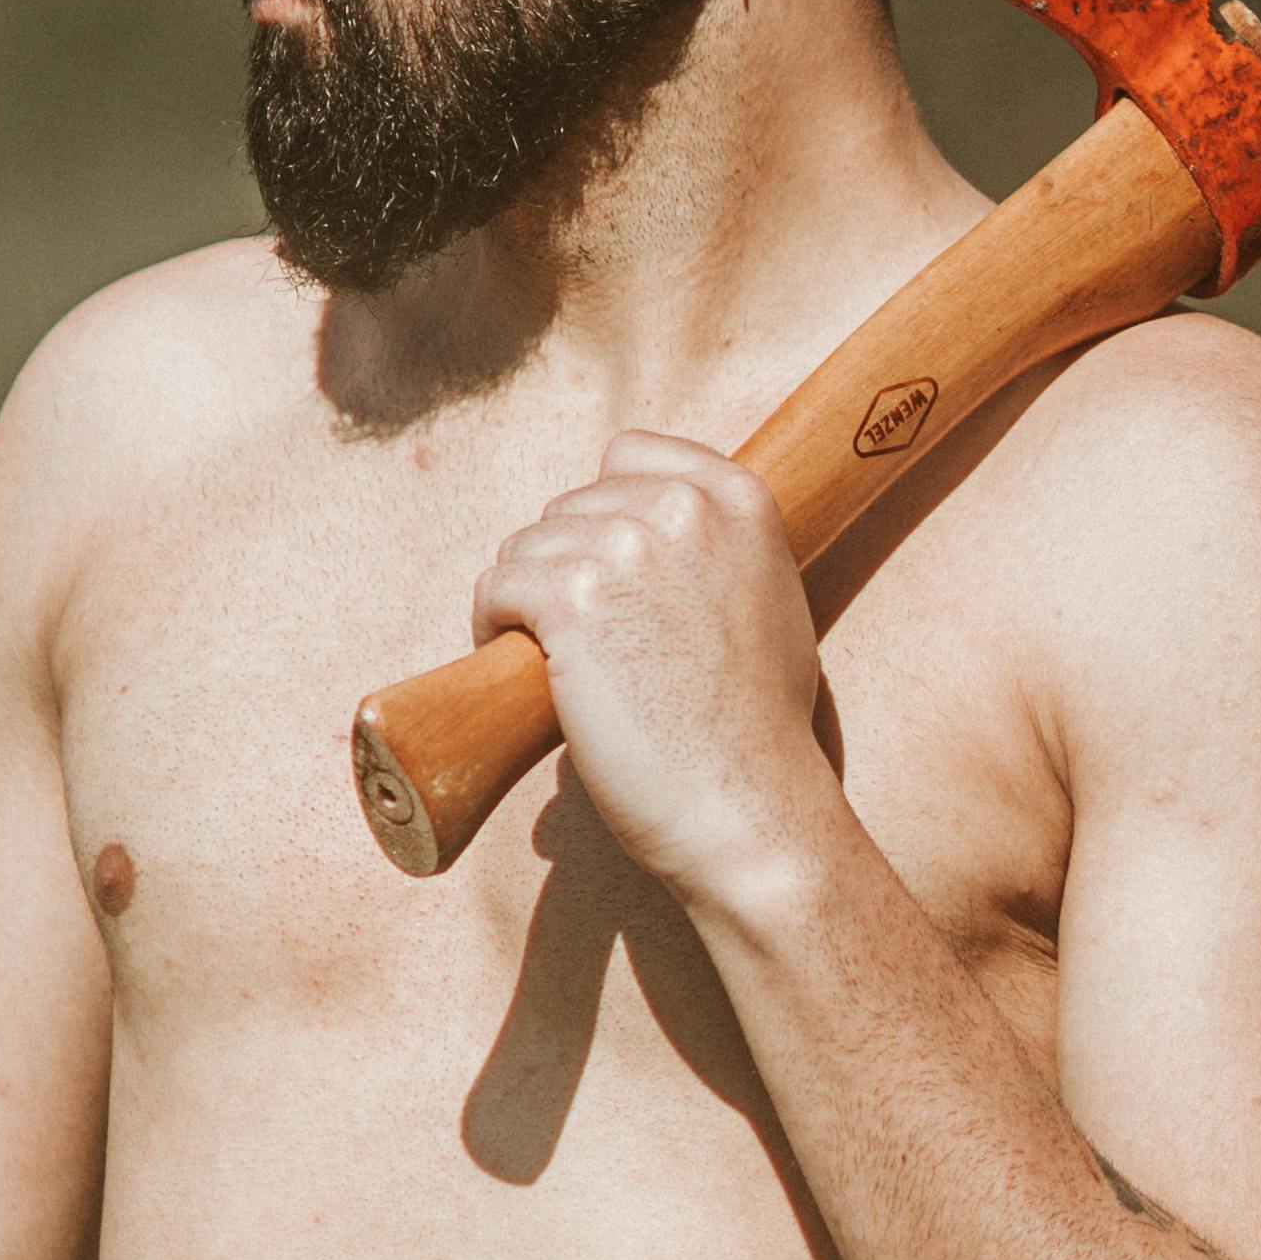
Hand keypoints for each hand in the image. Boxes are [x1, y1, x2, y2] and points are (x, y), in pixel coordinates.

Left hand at [472, 431, 834, 903]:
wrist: (748, 805)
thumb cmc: (757, 727)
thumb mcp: (768, 598)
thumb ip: (720, 548)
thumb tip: (655, 530)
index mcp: (738, 496)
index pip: (628, 454)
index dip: (601, 511)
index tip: (601, 567)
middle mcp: (682, 506)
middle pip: (569, 506)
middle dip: (562, 565)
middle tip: (577, 638)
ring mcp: (625, 547)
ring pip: (526, 546)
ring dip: (525, 600)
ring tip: (551, 661)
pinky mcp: (571, 598)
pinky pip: (497, 585)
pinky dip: (493, 626)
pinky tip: (519, 668)